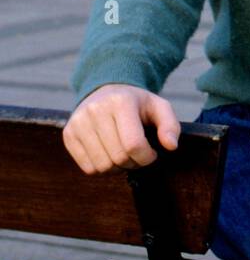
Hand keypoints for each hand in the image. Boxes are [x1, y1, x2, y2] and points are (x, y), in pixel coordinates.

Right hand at [62, 84, 180, 174]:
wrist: (106, 90)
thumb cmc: (137, 104)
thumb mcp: (159, 107)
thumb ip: (170, 125)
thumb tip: (171, 146)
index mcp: (120, 101)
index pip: (134, 145)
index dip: (147, 157)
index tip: (152, 153)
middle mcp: (95, 109)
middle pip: (118, 157)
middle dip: (133, 163)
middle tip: (137, 154)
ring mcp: (78, 122)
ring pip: (102, 166)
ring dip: (117, 168)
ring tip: (123, 154)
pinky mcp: (68, 134)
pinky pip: (88, 168)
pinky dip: (102, 168)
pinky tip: (108, 154)